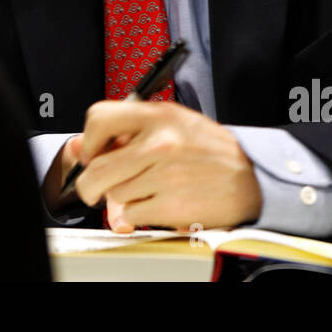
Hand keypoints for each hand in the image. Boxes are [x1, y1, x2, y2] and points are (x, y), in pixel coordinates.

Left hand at [73, 100, 261, 231]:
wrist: (252, 178)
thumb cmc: (211, 151)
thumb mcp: (172, 125)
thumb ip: (127, 133)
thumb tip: (80, 148)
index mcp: (158, 115)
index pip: (99, 119)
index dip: (89, 140)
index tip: (93, 152)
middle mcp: (160, 142)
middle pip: (97, 168)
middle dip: (90, 183)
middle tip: (97, 188)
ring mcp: (164, 175)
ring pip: (114, 194)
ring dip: (124, 197)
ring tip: (149, 189)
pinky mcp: (171, 205)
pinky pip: (131, 215)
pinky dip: (138, 215)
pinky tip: (157, 203)